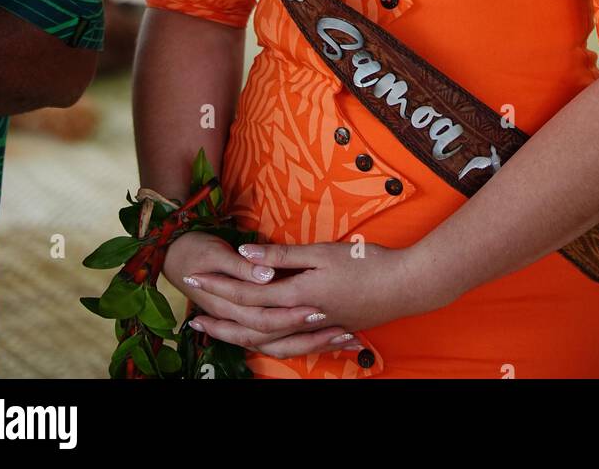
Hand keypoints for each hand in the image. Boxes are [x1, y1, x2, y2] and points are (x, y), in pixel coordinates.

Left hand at [180, 239, 423, 359]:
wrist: (406, 286)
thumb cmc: (367, 263)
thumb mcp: (323, 252)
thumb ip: (283, 255)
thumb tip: (245, 254)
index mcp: (298, 294)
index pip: (248, 292)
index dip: (219, 285)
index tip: (193, 278)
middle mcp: (302, 317)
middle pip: (251, 324)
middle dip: (220, 320)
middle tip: (192, 319)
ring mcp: (316, 328)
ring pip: (269, 341)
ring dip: (240, 337)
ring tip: (218, 334)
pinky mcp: (328, 330)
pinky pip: (291, 346)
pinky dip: (272, 346)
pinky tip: (264, 343)